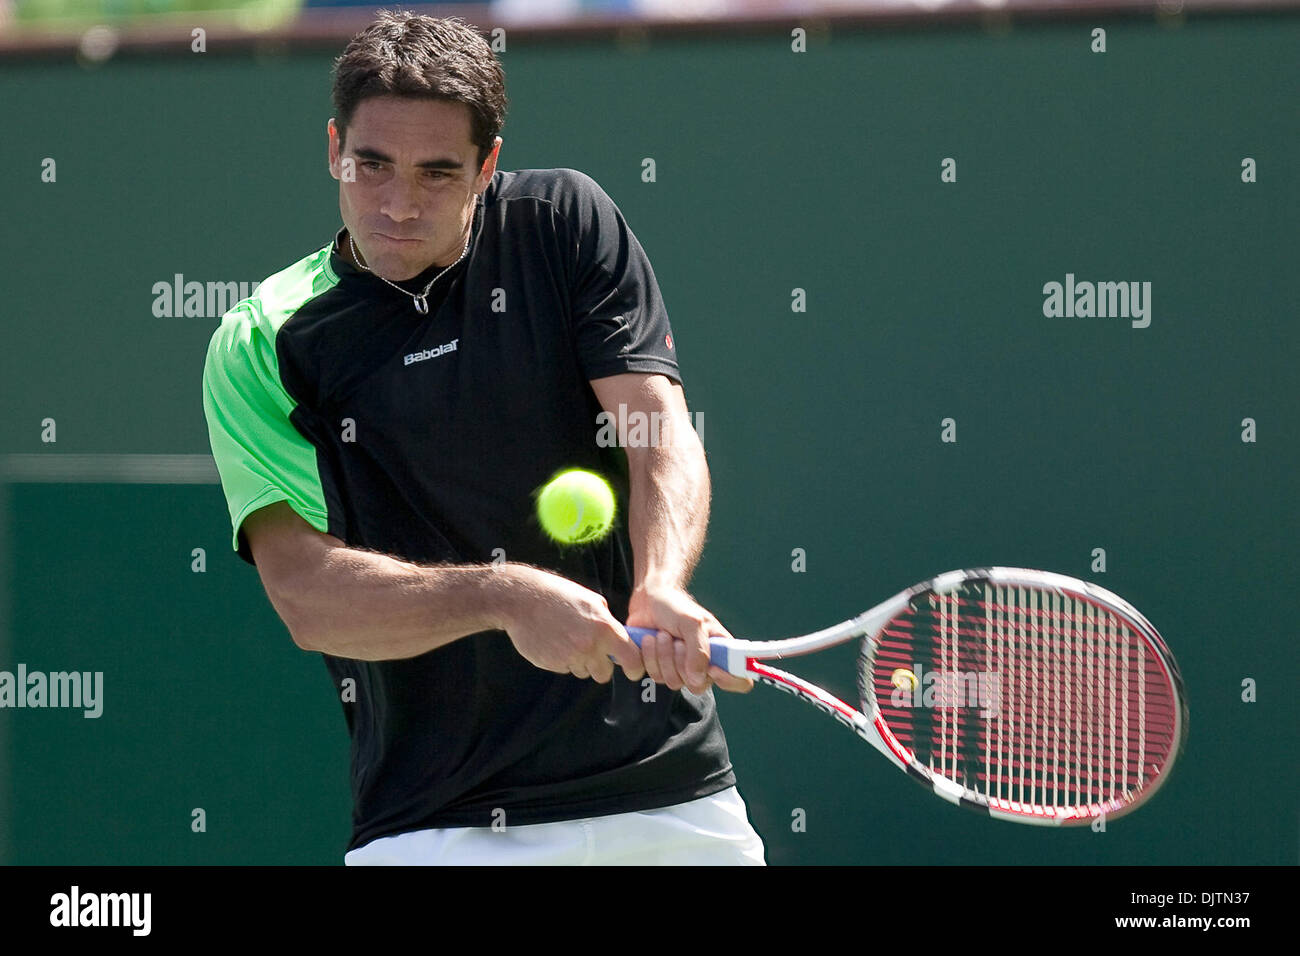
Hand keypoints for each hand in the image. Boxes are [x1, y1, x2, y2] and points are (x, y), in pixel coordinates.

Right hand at [498, 566, 644, 682]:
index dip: (635, 668)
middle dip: (601, 666)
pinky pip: (566, 669)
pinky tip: (554, 641)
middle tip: (592, 653)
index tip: (634, 671)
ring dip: (580, 662)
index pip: (631, 658)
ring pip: (584, 672)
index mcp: (604, 627)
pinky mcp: (553, 664)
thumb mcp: (590, 600)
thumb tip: (621, 640)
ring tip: (567, 639)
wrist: (521, 600)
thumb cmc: (558, 595)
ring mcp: (570, 657)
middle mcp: (590, 645)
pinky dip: (563, 660)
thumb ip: (608, 622)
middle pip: (605, 673)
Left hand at [627, 585, 753, 695]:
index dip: (729, 680)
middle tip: (677, 639)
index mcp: (721, 652)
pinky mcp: (661, 670)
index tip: (712, 669)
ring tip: (662, 634)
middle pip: (699, 686)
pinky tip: (650, 640)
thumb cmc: (676, 607)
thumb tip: (698, 680)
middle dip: (682, 661)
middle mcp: (704, 665)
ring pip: (673, 682)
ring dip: (663, 655)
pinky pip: (655, 677)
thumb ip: (699, 652)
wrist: (649, 600)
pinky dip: (649, 657)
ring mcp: (681, 670)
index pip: (740, 681)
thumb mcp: (693, 623)